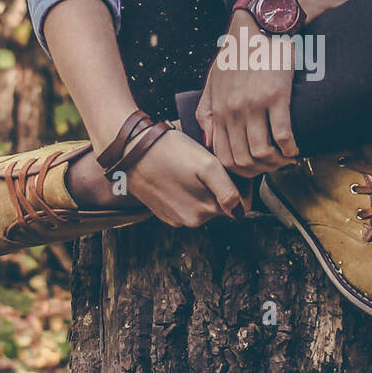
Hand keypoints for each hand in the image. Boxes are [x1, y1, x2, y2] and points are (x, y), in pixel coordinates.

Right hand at [123, 128, 242, 227]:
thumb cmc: (170, 151)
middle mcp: (192, 221)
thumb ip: (228, 191)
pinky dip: (187, 191)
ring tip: (192, 167)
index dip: (241, 183)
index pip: (240, 204)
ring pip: (203, 204)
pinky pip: (185, 204)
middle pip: (221, 204)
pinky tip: (179, 174)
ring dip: (204, 188)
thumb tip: (240, 212)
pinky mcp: (163, 213)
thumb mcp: (206, 165)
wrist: (130, 150)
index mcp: (206, 211)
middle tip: (211, 161)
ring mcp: (176, 218)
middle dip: (222, 186)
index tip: (231, 166)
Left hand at [197, 13, 299, 177]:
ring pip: (262, 152)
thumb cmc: (238, 54)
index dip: (240, 171)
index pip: (223, 156)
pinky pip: (283, 136)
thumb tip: (208, 142)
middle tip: (273, 167)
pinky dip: (290, 150)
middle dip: (261, 171)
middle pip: (243, 160)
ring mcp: (253, 105)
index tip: (255, 169)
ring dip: (277, 163)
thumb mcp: (213, 81)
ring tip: (286, 159)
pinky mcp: (275, 97)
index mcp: (219, 109)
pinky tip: (294, 149)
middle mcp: (233, 110)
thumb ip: (207, 112)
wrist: (260, 27)